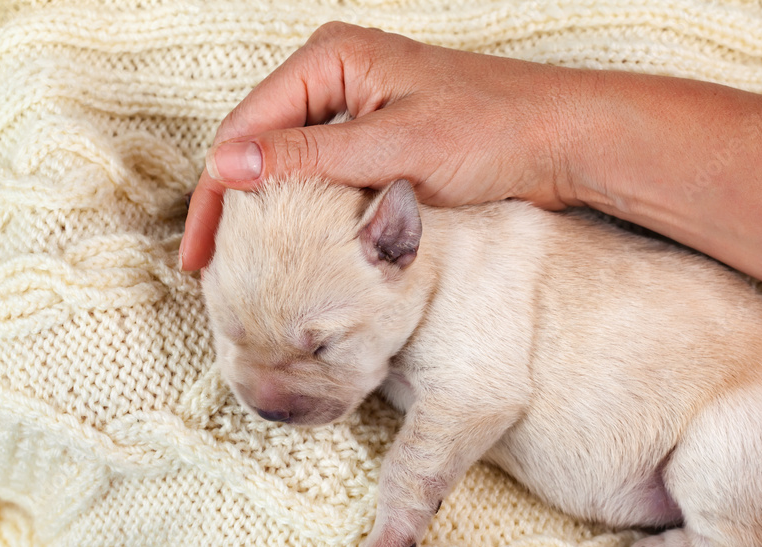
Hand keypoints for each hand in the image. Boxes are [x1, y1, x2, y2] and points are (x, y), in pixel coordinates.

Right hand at [181, 22, 585, 270]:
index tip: (200, 254)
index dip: (217, 191)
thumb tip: (226, 165)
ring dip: (266, 215)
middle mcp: (336, 78)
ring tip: (239, 270)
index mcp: (332, 59)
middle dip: (234, 206)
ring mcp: (357, 112)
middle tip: (208, 272)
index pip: (248, 126)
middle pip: (261, 145)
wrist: (562, 143)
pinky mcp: (378, 143)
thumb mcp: (396, 147)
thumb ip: (311, 158)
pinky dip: (304, 215)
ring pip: (290, 167)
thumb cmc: (493, 131)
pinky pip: (323, 179)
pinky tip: (290, 251)